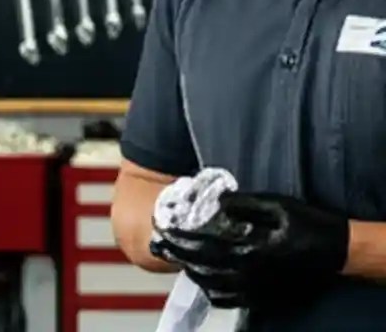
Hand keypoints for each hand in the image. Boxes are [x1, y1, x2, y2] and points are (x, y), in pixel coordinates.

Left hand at [151, 191, 348, 307]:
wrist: (339, 253)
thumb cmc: (309, 225)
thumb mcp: (277, 205)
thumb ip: (244, 204)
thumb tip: (215, 200)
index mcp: (249, 248)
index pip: (202, 245)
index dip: (179, 237)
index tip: (163, 228)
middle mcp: (248, 272)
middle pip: (200, 266)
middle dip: (177, 254)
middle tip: (160, 244)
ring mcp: (255, 289)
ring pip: (211, 286)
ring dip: (191, 272)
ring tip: (178, 259)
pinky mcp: (263, 299)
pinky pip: (228, 300)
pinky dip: (211, 291)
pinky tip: (205, 280)